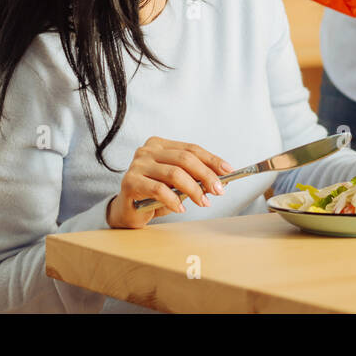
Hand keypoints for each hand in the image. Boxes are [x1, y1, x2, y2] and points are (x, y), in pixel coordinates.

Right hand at [106, 137, 233, 228]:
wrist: (127, 211)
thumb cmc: (154, 195)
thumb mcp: (177, 184)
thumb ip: (193, 177)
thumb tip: (220, 181)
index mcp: (160, 145)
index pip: (191, 149)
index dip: (212, 159)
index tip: (228, 170)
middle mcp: (147, 151)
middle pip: (184, 159)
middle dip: (206, 175)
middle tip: (219, 190)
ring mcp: (137, 165)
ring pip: (174, 173)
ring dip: (193, 189)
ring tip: (203, 202)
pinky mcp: (130, 182)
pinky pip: (158, 189)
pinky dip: (173, 200)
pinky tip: (181, 209)